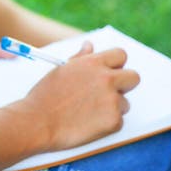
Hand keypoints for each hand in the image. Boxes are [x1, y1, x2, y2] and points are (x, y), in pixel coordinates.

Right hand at [23, 41, 140, 150]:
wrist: (37, 122)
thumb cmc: (46, 96)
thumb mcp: (62, 70)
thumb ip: (81, 58)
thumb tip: (89, 45)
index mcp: (92, 63)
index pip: (120, 55)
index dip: (116, 65)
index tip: (109, 73)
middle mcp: (106, 79)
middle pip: (133, 77)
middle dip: (124, 85)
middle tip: (108, 93)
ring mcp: (111, 100)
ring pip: (124, 103)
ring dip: (112, 108)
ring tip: (87, 113)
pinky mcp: (113, 121)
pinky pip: (118, 121)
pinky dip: (106, 124)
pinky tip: (88, 124)